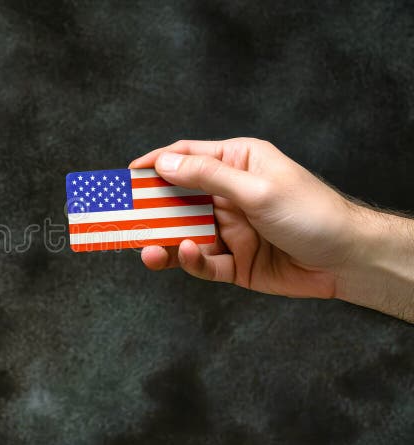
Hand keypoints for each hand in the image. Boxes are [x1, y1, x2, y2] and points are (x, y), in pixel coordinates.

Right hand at [130, 138, 413, 318]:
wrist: (348, 261)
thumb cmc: (311, 213)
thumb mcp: (256, 189)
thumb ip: (207, 177)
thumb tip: (164, 164)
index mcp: (236, 163)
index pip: (186, 157)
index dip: (155, 164)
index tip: (127, 176)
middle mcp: (228, 194)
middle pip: (177, 198)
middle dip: (151, 210)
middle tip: (123, 219)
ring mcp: (229, 229)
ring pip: (183, 233)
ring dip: (164, 241)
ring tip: (148, 250)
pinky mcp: (234, 262)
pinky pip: (202, 262)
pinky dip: (191, 260)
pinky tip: (187, 255)